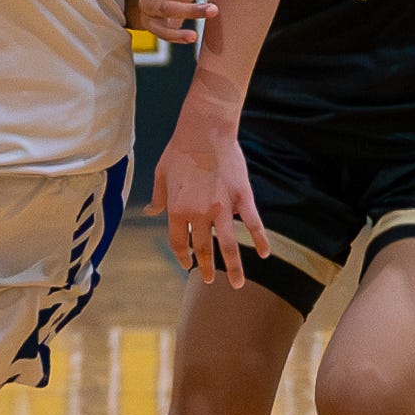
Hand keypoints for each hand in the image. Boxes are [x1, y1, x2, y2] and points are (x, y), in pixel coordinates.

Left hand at [149, 116, 268, 288]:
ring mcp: (222, 207)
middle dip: (206, 267)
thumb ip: (158, 198)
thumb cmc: (180, 150)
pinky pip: (253, 224)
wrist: (205, 130)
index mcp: (177, 209)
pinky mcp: (242, 197)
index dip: (182, 256)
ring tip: (238, 284)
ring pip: (229, 245)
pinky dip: (260, 240)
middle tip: (210, 279)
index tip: (187, 264)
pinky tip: (264, 254)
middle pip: (202, 248)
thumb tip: (150, 213)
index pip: (178, 242)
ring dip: (233, 268)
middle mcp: (199, 213)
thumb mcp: (161, 174)